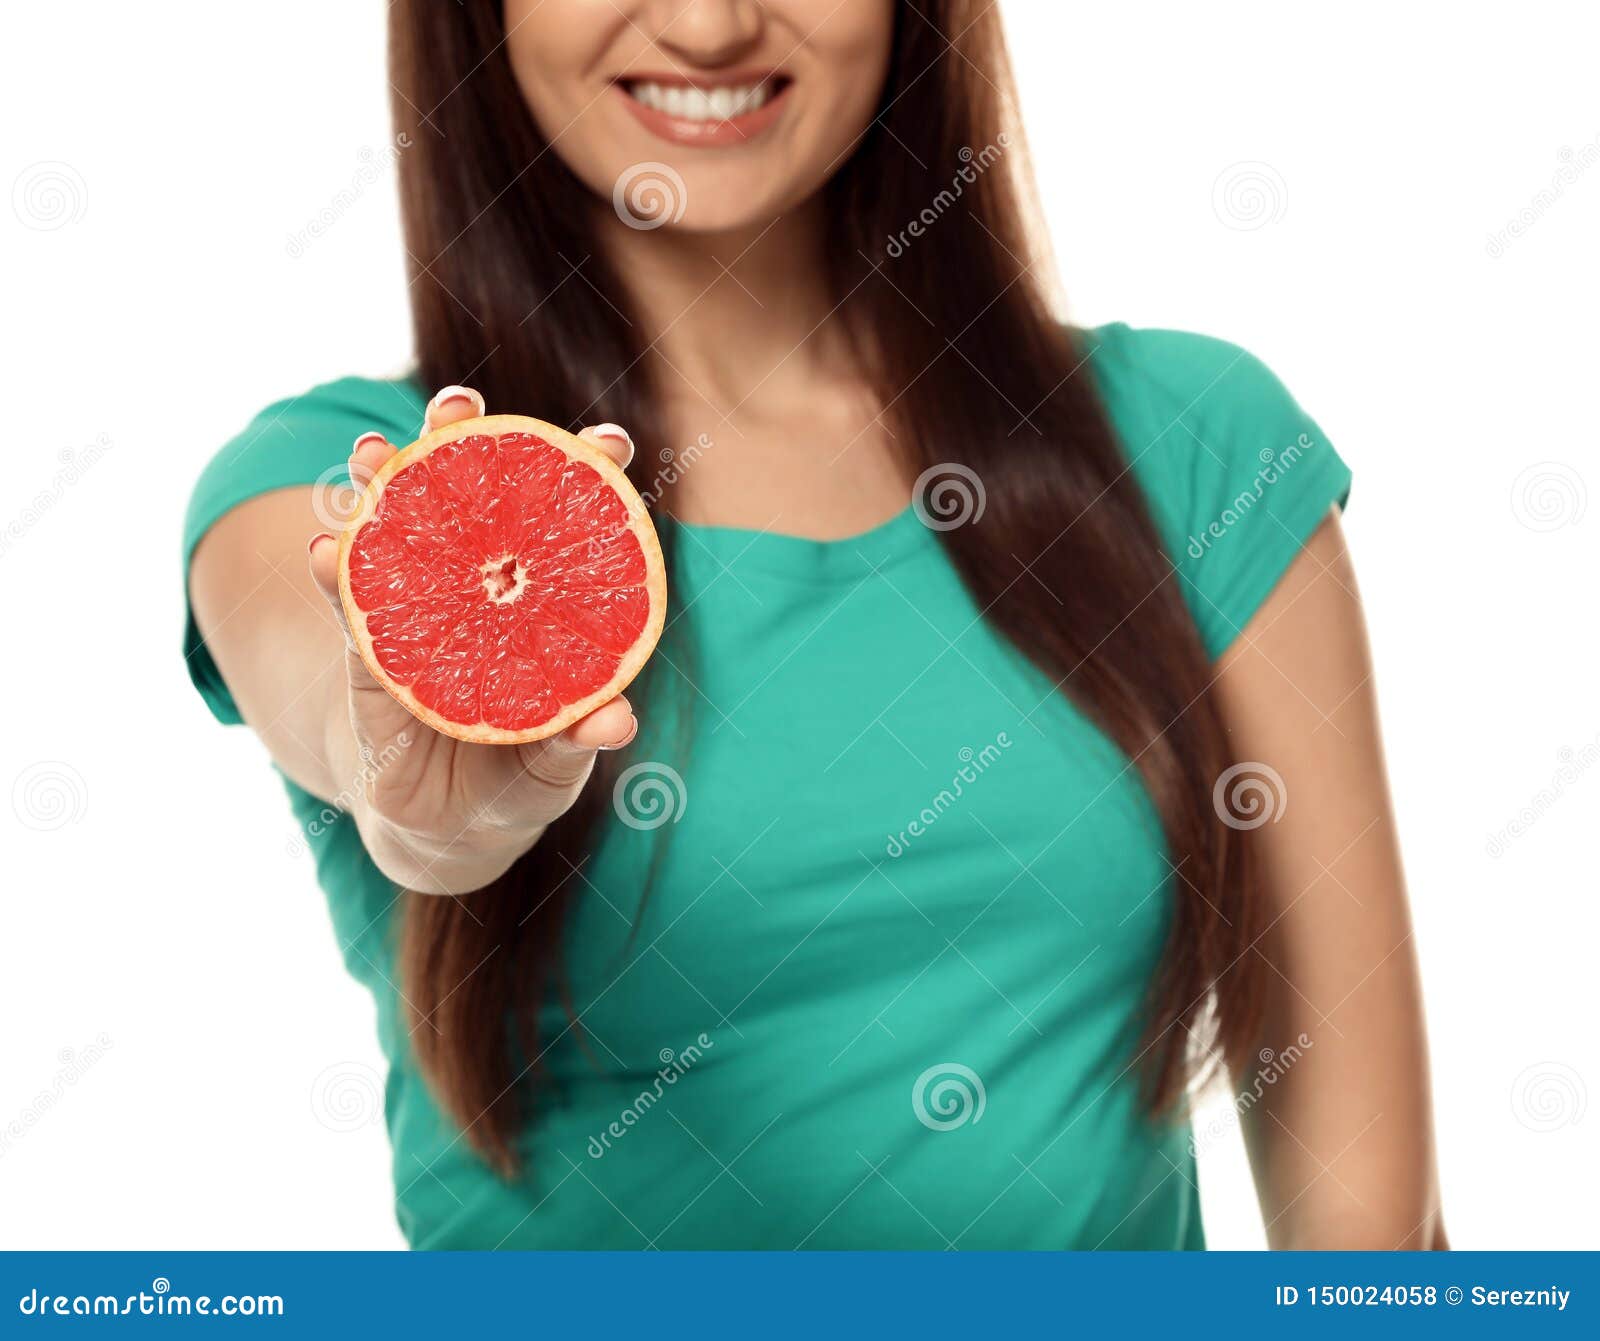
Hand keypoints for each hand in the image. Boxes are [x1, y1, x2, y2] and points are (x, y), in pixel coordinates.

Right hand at [305, 385, 639, 893]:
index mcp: (540, 599)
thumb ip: (581, 738)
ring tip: (375, 453)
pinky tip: (327, 547)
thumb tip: (615, 720)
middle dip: (461, 438)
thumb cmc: (519, 776)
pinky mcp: (369, 649)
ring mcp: (419, 608)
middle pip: (470, 495)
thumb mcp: (555, 762)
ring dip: (383, 483)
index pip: (565, 518)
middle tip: (460, 404)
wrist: (449, 827)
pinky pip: (351, 602)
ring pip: (399, 529)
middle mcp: (477, 584)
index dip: (585, 470)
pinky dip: (336, 570)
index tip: (607, 439)